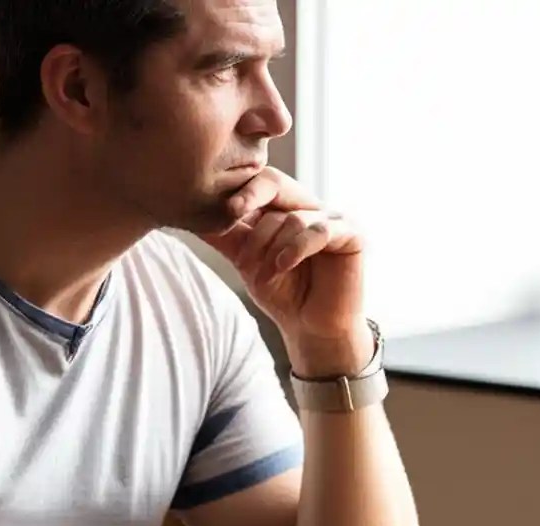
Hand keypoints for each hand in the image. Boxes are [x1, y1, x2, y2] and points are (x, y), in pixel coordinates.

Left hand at [200, 168, 365, 348]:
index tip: (223, 209)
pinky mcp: (352, 234)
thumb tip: (187, 213)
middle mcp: (310, 207)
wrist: (312, 329)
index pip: (262, 181)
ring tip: (265, 274)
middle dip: (250, 201)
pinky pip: (320, 230)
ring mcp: (333, 218)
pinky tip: (283, 265)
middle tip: (232, 214)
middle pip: (277, 184)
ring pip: (292, 217)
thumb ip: (224, 236)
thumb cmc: (283, 293)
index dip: (241, 189)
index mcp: (286, 207)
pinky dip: (296, 248)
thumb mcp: (246, 261)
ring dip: (271, 247)